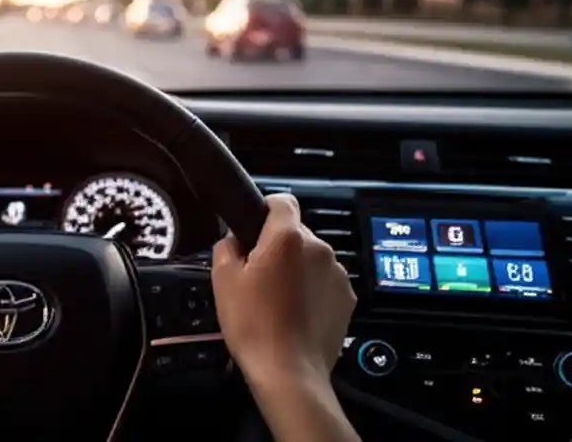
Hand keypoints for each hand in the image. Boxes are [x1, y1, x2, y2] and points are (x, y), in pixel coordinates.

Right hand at [211, 194, 355, 389]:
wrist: (289, 372)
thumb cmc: (252, 324)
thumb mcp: (222, 280)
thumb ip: (227, 246)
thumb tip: (235, 239)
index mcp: (288, 237)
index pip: (282, 200)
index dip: (266, 211)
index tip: (254, 232)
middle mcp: (320, 248)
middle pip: (297, 233)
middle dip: (279, 247)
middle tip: (258, 276)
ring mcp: (338, 273)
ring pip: (312, 259)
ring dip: (298, 270)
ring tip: (279, 300)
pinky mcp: (349, 298)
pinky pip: (326, 282)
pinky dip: (314, 290)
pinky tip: (298, 314)